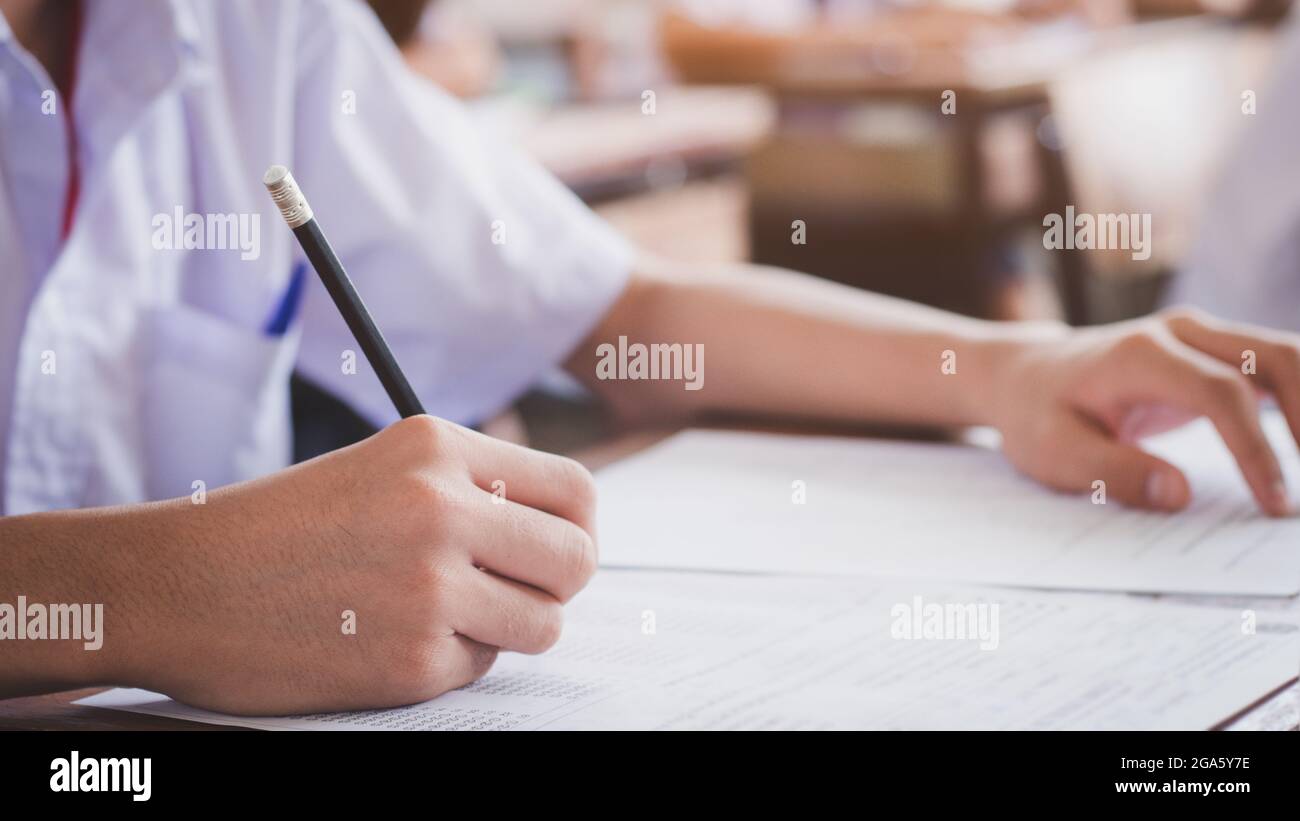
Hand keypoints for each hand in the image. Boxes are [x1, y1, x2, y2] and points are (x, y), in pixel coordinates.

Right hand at [123, 415, 597, 714]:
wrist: (180, 585)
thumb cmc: (282, 527)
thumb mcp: (383, 468)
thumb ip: (473, 487)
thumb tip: (563, 530)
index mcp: (438, 449)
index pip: (575, 492)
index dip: (577, 528)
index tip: (554, 550)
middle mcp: (442, 509)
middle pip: (576, 561)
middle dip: (555, 586)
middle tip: (513, 592)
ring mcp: (429, 587)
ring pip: (541, 624)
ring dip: (506, 629)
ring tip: (443, 615)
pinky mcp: (410, 659)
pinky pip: (477, 667)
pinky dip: (445, 662)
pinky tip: (387, 638)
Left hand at [989, 307, 1299, 515]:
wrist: (1024, 376)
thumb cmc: (1038, 416)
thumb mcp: (1054, 452)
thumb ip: (1113, 472)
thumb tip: (1179, 494)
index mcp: (1139, 355)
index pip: (1221, 394)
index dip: (1256, 449)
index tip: (1274, 503)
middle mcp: (1178, 333)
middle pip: (1274, 358)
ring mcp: (1199, 335)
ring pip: (1284, 355)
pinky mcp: (1211, 350)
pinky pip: (1272, 366)